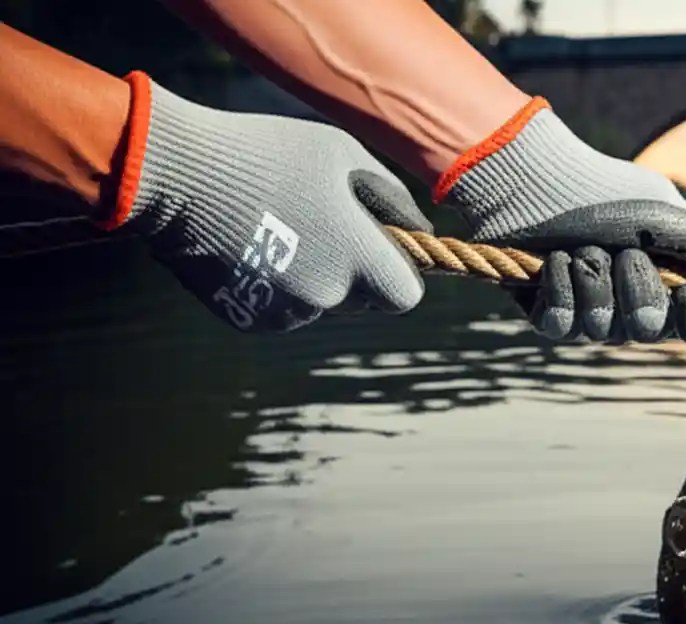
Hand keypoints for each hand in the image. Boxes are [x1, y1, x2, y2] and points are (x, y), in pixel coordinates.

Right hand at [103, 73, 426, 332]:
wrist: (176, 175)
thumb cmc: (267, 154)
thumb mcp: (341, 154)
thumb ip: (391, 197)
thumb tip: (421, 229)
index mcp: (357, 258)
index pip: (404, 295)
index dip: (397, 273)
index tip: (379, 248)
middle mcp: (327, 296)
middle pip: (360, 298)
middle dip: (351, 270)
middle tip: (318, 223)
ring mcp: (285, 313)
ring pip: (319, 303)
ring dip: (311, 276)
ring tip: (275, 226)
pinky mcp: (249, 320)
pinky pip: (282, 309)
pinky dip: (275, 286)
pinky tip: (249, 245)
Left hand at [434, 97, 685, 342]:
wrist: (532, 177)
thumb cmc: (604, 192)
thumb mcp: (667, 215)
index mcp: (668, 281)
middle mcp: (632, 305)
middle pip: (652, 331)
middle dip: (640, 288)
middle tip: (626, 252)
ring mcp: (590, 315)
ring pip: (605, 330)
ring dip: (596, 279)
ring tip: (582, 245)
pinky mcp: (549, 317)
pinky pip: (563, 327)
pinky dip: (563, 288)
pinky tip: (556, 261)